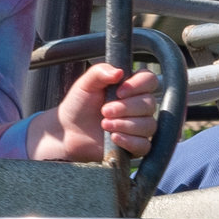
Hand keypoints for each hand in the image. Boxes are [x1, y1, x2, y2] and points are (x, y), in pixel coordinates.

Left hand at [30, 63, 158, 160]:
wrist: (68, 130)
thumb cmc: (79, 104)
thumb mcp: (85, 84)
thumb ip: (100, 72)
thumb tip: (119, 72)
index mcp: (131, 87)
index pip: (150, 80)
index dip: (138, 85)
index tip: (119, 92)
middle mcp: (139, 106)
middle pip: (149, 104)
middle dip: (125, 108)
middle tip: (104, 111)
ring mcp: (139, 127)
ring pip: (148, 125)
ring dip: (124, 124)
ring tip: (104, 124)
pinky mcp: (136, 146)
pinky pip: (144, 145)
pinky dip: (129, 141)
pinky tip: (113, 137)